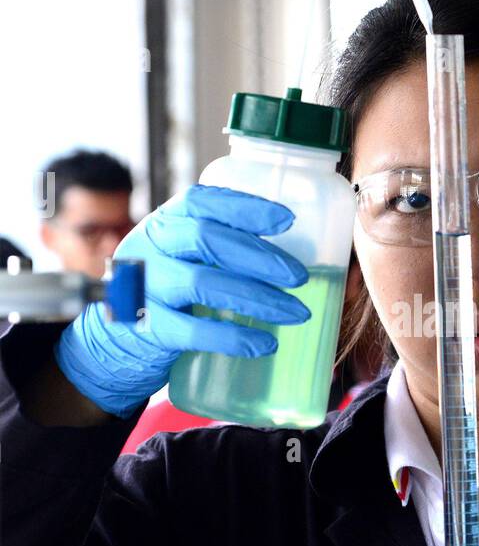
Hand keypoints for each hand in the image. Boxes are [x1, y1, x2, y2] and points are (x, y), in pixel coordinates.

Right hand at [53, 184, 309, 417]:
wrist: (112, 339)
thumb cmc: (165, 289)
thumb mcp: (181, 254)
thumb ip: (218, 246)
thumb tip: (286, 258)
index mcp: (165, 222)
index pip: (202, 201)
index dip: (245, 207)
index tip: (287, 219)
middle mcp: (151, 246)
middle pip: (207, 239)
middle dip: (260, 257)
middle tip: (299, 276)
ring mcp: (145, 286)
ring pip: (203, 284)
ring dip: (257, 298)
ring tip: (295, 312)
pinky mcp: (146, 326)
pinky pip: (193, 331)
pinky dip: (233, 337)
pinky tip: (264, 344)